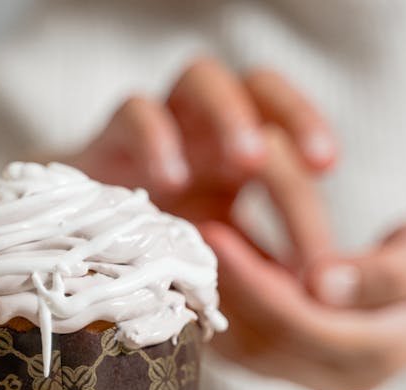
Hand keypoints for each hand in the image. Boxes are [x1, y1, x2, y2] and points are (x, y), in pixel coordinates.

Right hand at [72, 57, 337, 270]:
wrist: (76, 247)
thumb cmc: (159, 250)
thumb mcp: (222, 258)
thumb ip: (264, 267)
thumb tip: (321, 295)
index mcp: (240, 150)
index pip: (287, 122)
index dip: (313, 140)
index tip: (330, 173)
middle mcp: (204, 126)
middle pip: (259, 85)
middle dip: (292, 119)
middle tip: (311, 166)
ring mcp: (159, 125)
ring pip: (201, 78)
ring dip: (231, 114)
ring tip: (247, 161)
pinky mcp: (109, 140)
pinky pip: (134, 112)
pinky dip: (156, 138)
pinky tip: (171, 180)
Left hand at [201, 218, 405, 389]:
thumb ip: (384, 273)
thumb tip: (322, 282)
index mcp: (381, 349)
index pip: (301, 322)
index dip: (254, 282)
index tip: (216, 233)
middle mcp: (343, 378)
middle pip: (265, 342)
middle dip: (222, 291)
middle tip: (183, 240)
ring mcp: (318, 382)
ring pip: (248, 353)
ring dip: (213, 306)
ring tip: (182, 254)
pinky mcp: (298, 372)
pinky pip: (248, 351)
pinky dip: (220, 316)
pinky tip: (199, 277)